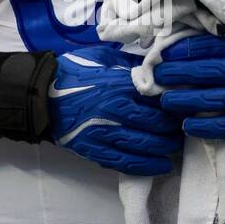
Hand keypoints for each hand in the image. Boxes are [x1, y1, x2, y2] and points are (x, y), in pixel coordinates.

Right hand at [48, 46, 182, 175]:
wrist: (40, 94)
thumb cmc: (73, 71)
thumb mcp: (103, 57)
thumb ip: (130, 63)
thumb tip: (156, 67)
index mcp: (118, 85)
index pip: (157, 100)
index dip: (175, 107)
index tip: (184, 109)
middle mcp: (113, 111)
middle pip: (155, 126)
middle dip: (173, 130)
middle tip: (183, 130)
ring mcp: (103, 133)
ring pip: (143, 146)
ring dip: (164, 149)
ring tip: (174, 149)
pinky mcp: (93, 149)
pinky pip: (124, 163)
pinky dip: (145, 167)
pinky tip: (159, 166)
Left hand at [155, 28, 224, 138]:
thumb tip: (191, 31)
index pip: (213, 46)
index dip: (185, 50)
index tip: (162, 53)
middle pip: (213, 72)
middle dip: (180, 74)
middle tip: (157, 77)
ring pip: (219, 99)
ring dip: (189, 101)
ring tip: (166, 101)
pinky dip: (209, 126)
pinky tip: (188, 126)